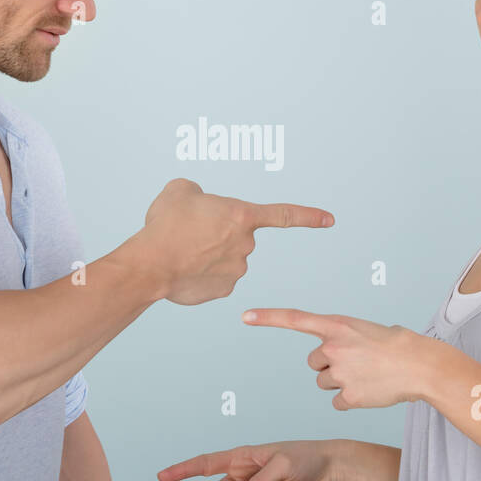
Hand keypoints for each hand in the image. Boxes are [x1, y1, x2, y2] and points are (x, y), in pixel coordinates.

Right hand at [135, 178, 333, 305]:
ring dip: (207, 253)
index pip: (283, 215)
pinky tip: (182, 270)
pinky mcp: (224, 290)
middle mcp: (245, 244)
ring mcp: (236, 270)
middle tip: (187, 232)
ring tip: (180, 251)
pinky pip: (215, 278)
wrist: (150, 266)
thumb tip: (198, 203)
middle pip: (236, 235)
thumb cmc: (165, 225)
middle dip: (216, 233)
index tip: (329, 220)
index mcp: (241, 216)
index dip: (307, 216)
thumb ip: (197, 192)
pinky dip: (200, 273)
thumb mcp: (179, 190)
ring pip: (225, 257)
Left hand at [243, 308, 430, 408]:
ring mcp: (340, 373)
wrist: (421, 366)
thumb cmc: (397, 345)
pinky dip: (352, 399)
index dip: (268, 318)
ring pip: (325, 382)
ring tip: (368, 375)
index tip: (244, 316)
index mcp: (337, 325)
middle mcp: (333, 347)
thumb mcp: (364, 330)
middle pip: (314, 363)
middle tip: (358, 362)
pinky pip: (338, 401)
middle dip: (330, 364)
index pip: (294, 319)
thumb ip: (342, 337)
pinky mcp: (349, 396)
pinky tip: (370, 391)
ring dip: (342, 382)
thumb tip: (331, 351)